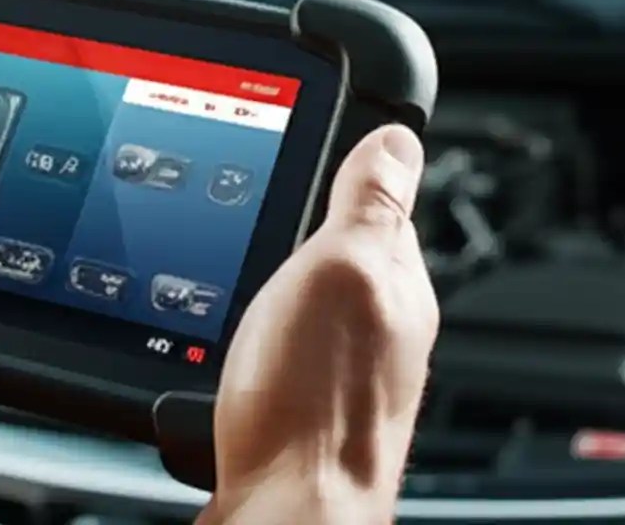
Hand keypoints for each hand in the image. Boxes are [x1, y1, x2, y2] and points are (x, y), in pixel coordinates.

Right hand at [199, 125, 437, 524]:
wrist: (284, 515)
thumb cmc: (316, 408)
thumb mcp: (344, 270)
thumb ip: (372, 204)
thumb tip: (397, 139)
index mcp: (397, 285)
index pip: (381, 203)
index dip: (341, 175)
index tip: (305, 160)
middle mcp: (377, 330)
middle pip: (333, 254)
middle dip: (290, 239)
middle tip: (254, 239)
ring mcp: (338, 374)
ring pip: (298, 303)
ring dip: (263, 292)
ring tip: (236, 296)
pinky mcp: (297, 410)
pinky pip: (273, 352)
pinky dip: (246, 342)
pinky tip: (227, 351)